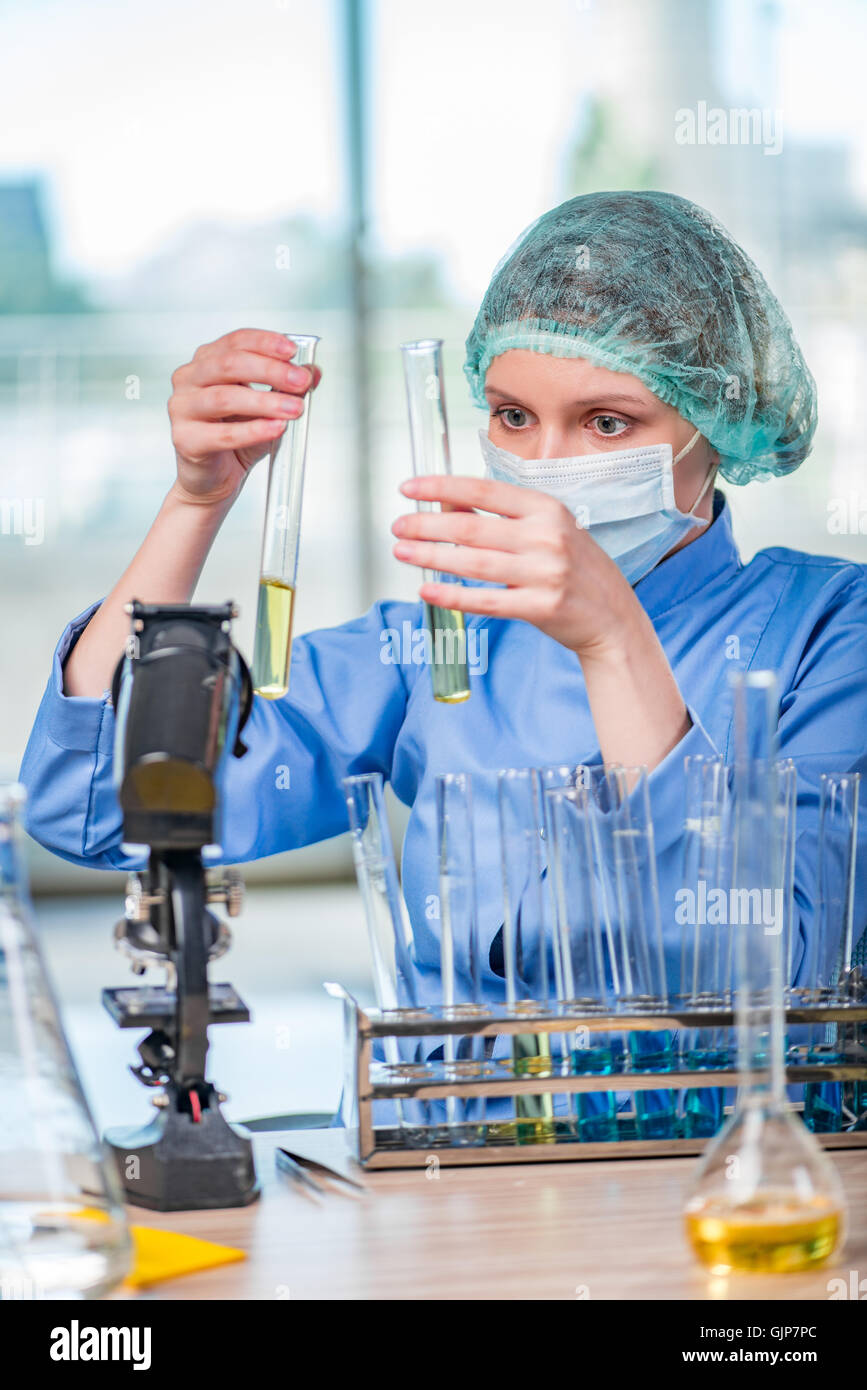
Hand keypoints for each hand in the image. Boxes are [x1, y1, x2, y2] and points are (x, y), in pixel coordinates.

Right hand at [167, 328, 320, 505]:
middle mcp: (189, 379)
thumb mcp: (267, 407)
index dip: (265, 343)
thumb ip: (287, 387)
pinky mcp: (185, 439)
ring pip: (225, 397)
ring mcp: (182, 408)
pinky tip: (276, 429)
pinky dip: (254, 431)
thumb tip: (312, 371)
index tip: (293, 351)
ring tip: (294, 409)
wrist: (213, 480)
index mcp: (206, 361)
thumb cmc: (235, 438)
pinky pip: (224, 433)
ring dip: (265, 401)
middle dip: (270, 371)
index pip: (235, 341)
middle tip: (300, 381)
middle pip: (229, 364)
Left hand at [392, 474, 642, 659]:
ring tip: (402, 552)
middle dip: (427, 525)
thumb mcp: (548, 530)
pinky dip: (453, 596)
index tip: (409, 487)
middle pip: (472, 527)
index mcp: (547, 509)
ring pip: (473, 562)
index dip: (441, 486)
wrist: (614, 618)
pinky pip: (486, 600)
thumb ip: (503, 517)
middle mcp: (547, 536)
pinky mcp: (541, 607)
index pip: (483, 490)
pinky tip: (427, 590)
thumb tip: (448, 503)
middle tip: (398, 526)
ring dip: (431, 556)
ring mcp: (546, 573)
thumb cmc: (576, 570)